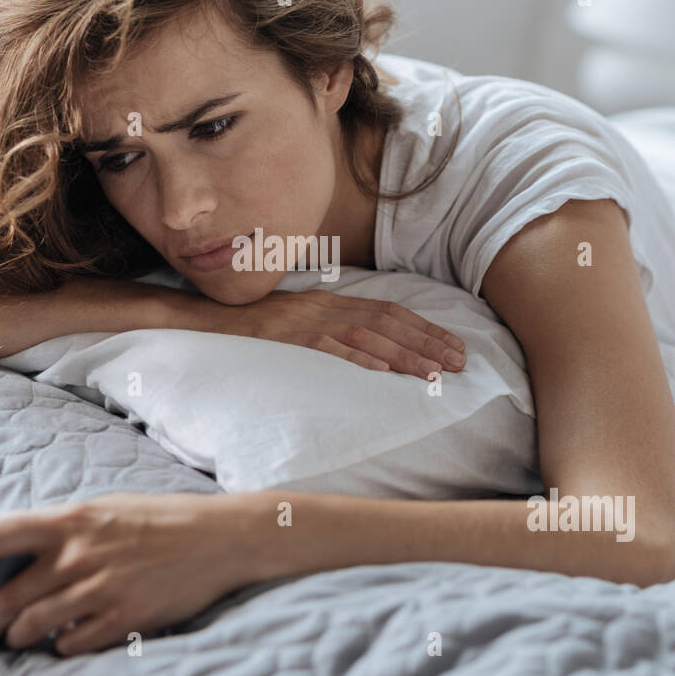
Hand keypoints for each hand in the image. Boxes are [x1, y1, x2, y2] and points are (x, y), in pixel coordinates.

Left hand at [0, 492, 245, 655]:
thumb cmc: (161, 520)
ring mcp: (100, 589)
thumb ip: (64, 530)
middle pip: (9, 595)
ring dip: (16, 638)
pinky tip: (62, 642)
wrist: (218, 538)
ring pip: (33, 626)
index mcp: (71, 520)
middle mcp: (79, 555)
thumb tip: (19, 557)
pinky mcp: (123, 618)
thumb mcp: (106, 509)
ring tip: (15, 640)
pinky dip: (60, 646)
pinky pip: (71, 643)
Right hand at [201, 289, 467, 379]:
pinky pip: (329, 348)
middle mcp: (328, 308)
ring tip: (434, 373)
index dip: (426, 330)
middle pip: (388, 324)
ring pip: (367, 337)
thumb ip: (336, 327)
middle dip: (427, 344)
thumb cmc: (260, 322)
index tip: (455, 347)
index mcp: (334, 302)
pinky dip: (358, 359)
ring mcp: (310, 322)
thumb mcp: (304, 319)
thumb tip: (374, 351)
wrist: (215, 315)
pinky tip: (383, 372)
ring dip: (404, 355)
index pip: (391, 313)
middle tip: (459, 363)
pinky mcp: (290, 338)